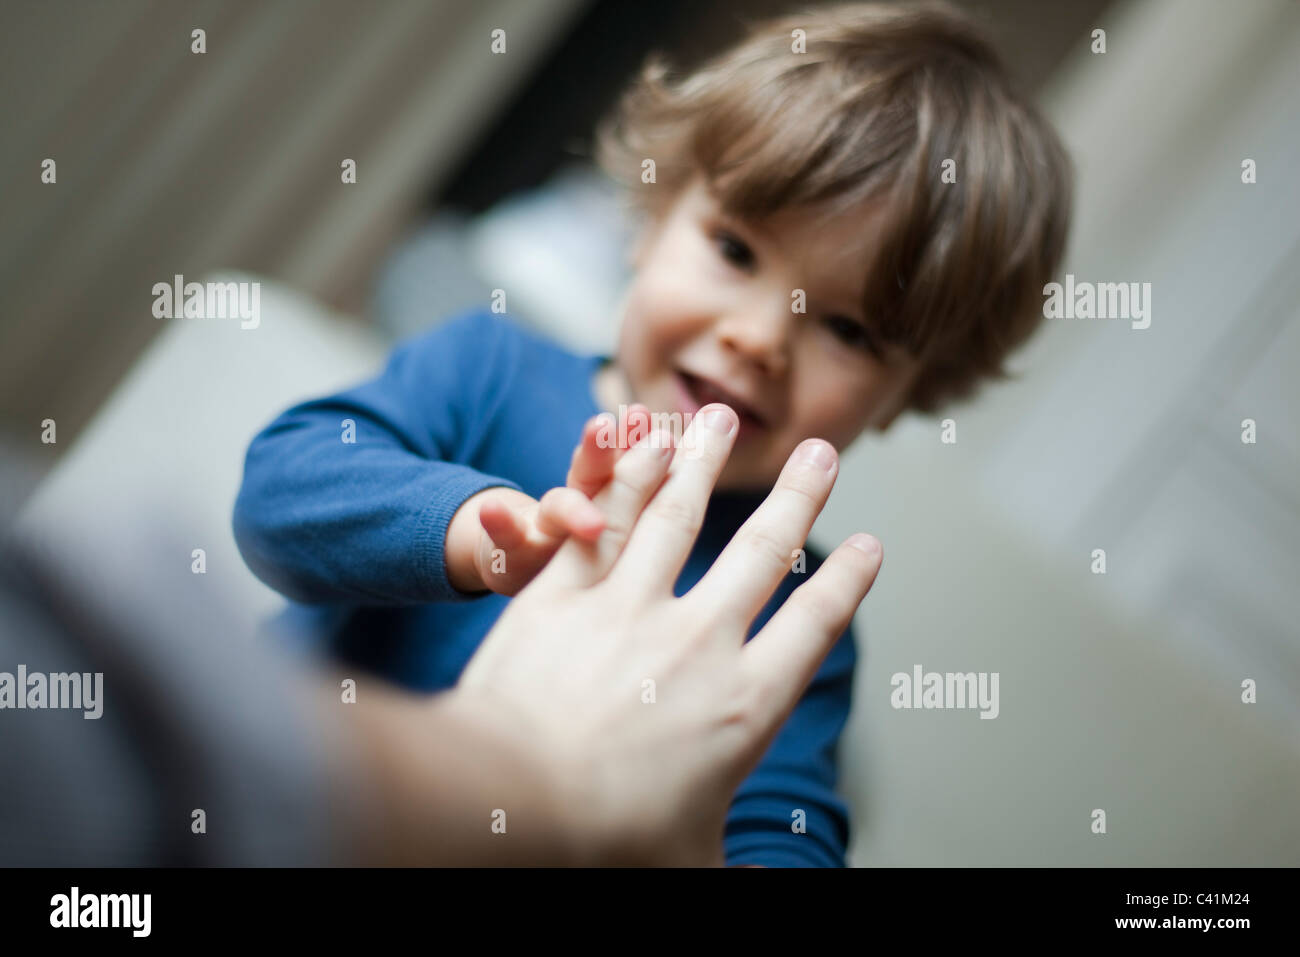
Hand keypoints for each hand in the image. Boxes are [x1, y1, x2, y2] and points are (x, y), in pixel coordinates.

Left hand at [456, 403, 882, 865]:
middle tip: (821, 452)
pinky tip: (637, 443)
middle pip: (762, 553)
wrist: (509, 807)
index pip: (814, 628)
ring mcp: (629, 610)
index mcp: (743, 706)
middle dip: (797, 497)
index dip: (847, 583)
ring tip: (721, 418)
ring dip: (703, 462)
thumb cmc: (600, 846)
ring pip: (678, 516)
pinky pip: (602, 524)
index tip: (870, 546)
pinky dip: (622, 479)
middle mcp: (697, 643)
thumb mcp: (691, 864)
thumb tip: (767, 893)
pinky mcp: (563, 596)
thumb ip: (736, 866)